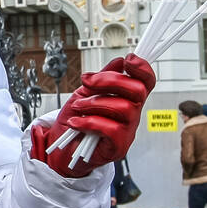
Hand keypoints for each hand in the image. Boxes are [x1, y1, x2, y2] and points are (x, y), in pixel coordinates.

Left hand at [30, 54, 155, 178]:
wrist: (60, 148)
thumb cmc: (75, 120)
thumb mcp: (85, 93)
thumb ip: (102, 78)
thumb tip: (119, 62)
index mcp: (127, 99)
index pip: (146, 82)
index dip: (143, 68)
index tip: (128, 59)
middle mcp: (132, 114)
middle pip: (137, 90)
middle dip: (110, 81)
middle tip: (86, 82)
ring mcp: (128, 131)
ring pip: (123, 108)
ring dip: (94, 103)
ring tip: (77, 107)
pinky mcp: (119, 147)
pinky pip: (112, 129)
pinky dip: (90, 122)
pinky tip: (76, 122)